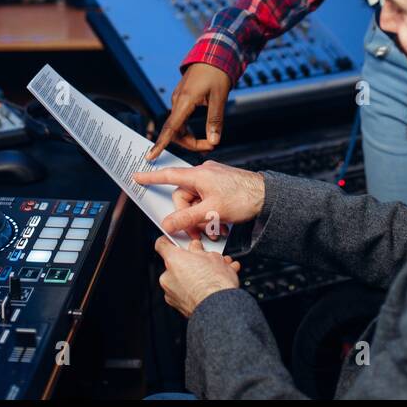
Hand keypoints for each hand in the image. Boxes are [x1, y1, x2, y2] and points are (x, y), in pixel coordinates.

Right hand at [132, 161, 264, 240]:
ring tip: (214, 231)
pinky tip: (221, 226)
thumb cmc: (244, 197)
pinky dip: (211, 215)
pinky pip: (208, 201)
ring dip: (202, 219)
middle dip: (189, 217)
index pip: (169, 175)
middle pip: (184, 197)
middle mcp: (204, 174)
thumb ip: (186, 219)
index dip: (152, 178)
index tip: (137, 176)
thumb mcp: (211, 212)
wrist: (269, 196)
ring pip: (197, 202)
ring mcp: (214, 180)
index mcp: (199, 175)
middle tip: (198, 233)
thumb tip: (167, 224)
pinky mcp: (222, 186)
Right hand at [145, 63, 231, 158]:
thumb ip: (215, 120)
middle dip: (190, 143)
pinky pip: (180, 120)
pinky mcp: (182, 99)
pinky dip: (188, 130)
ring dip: (190, 138)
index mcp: (185, 101)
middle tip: (210, 145)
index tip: (150, 156)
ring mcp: (179, 100)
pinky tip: (198, 133)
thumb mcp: (220, 97)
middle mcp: (178, 101)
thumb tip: (214, 140)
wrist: (213, 55)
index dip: (160, 144)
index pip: (170, 128)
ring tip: (208, 141)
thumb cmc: (216, 73)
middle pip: (175, 132)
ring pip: (178, 127)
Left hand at [154, 236, 241, 317]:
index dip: (169, 241)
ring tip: (214, 277)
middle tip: (205, 262)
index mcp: (174, 260)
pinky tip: (209, 288)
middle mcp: (168, 276)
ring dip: (194, 277)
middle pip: (175, 264)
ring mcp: (171, 293)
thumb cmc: (215, 283)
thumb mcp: (213, 257)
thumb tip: (196, 249)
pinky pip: (184, 293)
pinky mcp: (177, 306)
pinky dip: (194, 290)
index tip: (175, 242)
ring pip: (181, 279)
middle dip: (190, 262)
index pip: (162, 244)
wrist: (219, 308)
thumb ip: (200, 251)